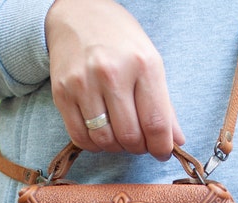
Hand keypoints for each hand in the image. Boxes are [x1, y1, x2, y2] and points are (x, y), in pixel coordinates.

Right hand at [45, 0, 184, 160]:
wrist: (76, 15)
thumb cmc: (119, 40)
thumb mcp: (150, 62)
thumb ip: (164, 105)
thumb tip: (176, 141)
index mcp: (143, 65)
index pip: (156, 123)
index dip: (162, 147)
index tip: (162, 152)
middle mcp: (112, 74)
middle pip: (130, 136)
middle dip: (139, 148)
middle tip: (140, 142)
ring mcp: (83, 84)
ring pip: (105, 140)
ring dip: (117, 147)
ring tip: (120, 136)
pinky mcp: (62, 93)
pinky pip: (80, 137)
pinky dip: (94, 144)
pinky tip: (101, 134)